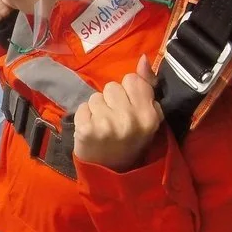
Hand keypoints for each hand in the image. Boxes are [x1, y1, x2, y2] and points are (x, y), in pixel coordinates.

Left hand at [73, 55, 164, 172]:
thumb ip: (145, 86)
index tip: (128, 107)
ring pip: (95, 97)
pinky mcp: (87, 129)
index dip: (127, 92)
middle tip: (114, 120)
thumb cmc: (130, 141)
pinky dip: (84, 117)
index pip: (132, 80)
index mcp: (149, 115)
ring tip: (103, 126)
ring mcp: (107, 124)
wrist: (111, 173)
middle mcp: (130, 119)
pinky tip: (91, 130)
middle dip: (111, 100)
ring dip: (96, 109)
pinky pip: (82, 108)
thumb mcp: (146, 117)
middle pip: (112, 87)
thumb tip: (143, 58)